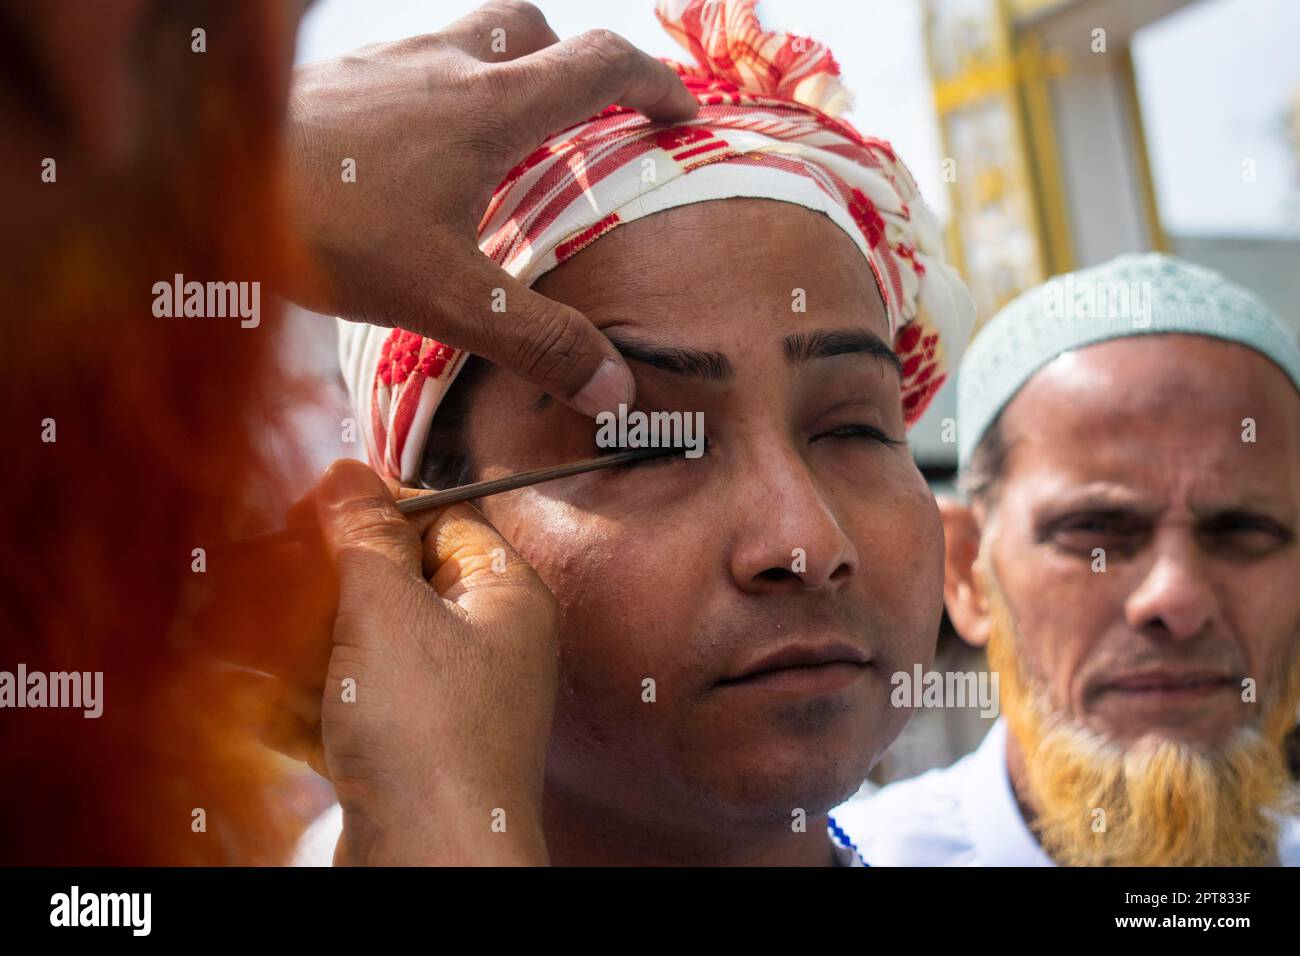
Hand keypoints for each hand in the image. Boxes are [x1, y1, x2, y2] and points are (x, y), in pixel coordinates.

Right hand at [235, 459, 559, 864]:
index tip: (309, 506)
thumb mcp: (389, 612)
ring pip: (357, 643)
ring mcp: (440, 700)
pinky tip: (240, 684)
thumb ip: (365, 536)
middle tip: (249, 565)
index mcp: (503, 596)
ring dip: (290, 634)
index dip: (375, 503)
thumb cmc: (429, 735)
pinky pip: (345, 701)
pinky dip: (295, 691)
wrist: (429, 869)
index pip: (442, 517)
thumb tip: (348, 472)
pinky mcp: (401, 750)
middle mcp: (481, 643)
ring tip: (223, 625)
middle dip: (315, 576)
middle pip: (389, 580)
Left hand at [286, 0, 698, 416]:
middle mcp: (444, 66)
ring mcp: (385, 64)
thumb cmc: (326, 230)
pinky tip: (415, 159)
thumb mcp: (445, 298)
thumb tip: (615, 392)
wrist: (194, 180)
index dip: (655, 83)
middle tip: (584, 126)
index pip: (600, 64)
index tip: (682, 116)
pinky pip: (412, 66)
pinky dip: (441, 95)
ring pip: (469, 41)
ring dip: (504, 77)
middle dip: (574, 66)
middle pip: (534, 30)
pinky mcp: (337, 79)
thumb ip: (535, 342)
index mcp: (490, 108)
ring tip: (502, 149)